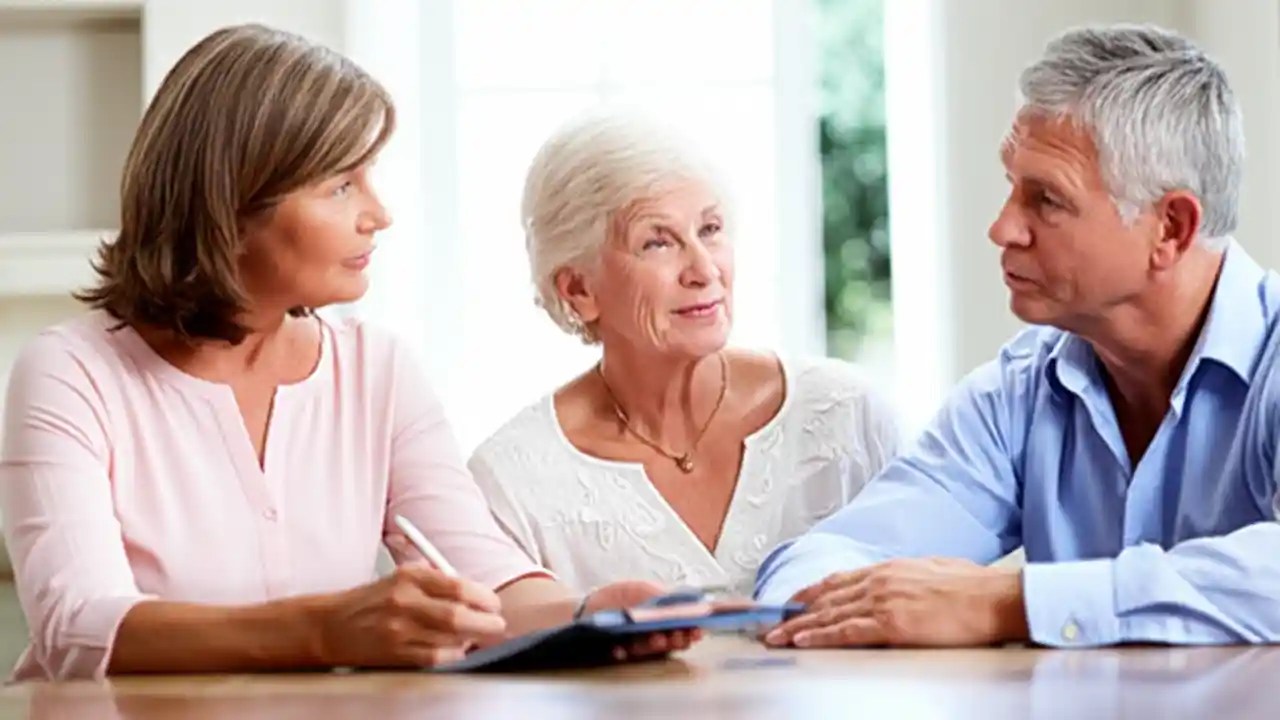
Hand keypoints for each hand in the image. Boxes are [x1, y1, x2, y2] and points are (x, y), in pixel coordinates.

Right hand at [314, 563, 506, 667]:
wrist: (331, 625)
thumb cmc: (373, 601)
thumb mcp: (402, 577)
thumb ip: (439, 581)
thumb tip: (478, 593)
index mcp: (409, 577)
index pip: (458, 586)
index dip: (484, 597)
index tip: (494, 603)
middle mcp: (404, 602)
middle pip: (459, 616)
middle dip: (487, 623)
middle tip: (497, 624)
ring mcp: (398, 630)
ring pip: (451, 640)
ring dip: (471, 640)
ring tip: (475, 636)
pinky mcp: (395, 654)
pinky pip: (436, 658)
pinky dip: (453, 655)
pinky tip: (456, 650)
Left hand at [582, 580, 703, 660]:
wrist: (588, 605)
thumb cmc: (618, 596)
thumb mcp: (642, 588)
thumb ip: (662, 595)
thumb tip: (689, 600)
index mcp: (665, 618)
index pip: (685, 626)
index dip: (693, 629)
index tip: (697, 630)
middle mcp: (655, 634)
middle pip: (673, 641)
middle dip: (677, 639)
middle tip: (677, 635)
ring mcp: (639, 645)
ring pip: (652, 650)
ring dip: (655, 645)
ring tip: (655, 638)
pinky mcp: (621, 652)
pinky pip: (625, 655)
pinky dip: (624, 651)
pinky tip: (621, 648)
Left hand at [763, 558, 1027, 647]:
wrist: (996, 597)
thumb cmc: (975, 588)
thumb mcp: (933, 572)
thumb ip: (908, 579)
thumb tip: (902, 586)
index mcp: (890, 569)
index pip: (838, 580)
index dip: (810, 592)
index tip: (790, 601)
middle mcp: (880, 580)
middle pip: (825, 597)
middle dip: (794, 612)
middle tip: (770, 622)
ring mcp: (884, 601)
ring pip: (828, 614)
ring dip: (797, 626)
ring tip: (774, 636)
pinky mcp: (892, 623)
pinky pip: (846, 632)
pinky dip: (820, 636)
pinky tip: (801, 640)